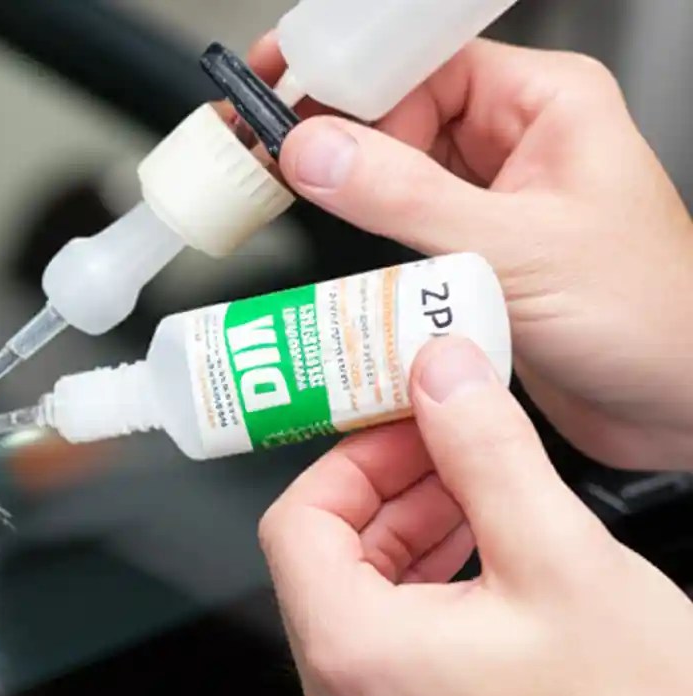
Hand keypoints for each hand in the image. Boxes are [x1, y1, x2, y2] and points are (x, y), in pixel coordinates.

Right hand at [250, 35, 692, 470]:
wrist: (678, 410)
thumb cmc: (651, 318)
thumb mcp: (511, 248)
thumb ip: (403, 198)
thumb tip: (316, 152)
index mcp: (545, 105)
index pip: (423, 63)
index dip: (347, 74)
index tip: (281, 89)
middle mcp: (518, 143)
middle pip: (398, 114)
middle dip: (332, 136)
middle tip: (267, 151)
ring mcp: (494, 200)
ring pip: (393, 174)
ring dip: (345, 191)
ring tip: (289, 197)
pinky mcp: (476, 253)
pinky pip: (401, 229)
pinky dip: (365, 241)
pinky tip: (338, 248)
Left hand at [259, 337, 692, 695]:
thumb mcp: (562, 561)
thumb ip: (488, 452)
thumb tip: (442, 374)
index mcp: (356, 654)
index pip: (296, 523)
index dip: (352, 457)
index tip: (403, 420)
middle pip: (325, 556)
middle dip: (389, 485)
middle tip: (445, 435)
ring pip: (362, 594)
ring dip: (413, 526)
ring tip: (475, 483)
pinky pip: (393, 637)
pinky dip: (429, 580)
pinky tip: (485, 546)